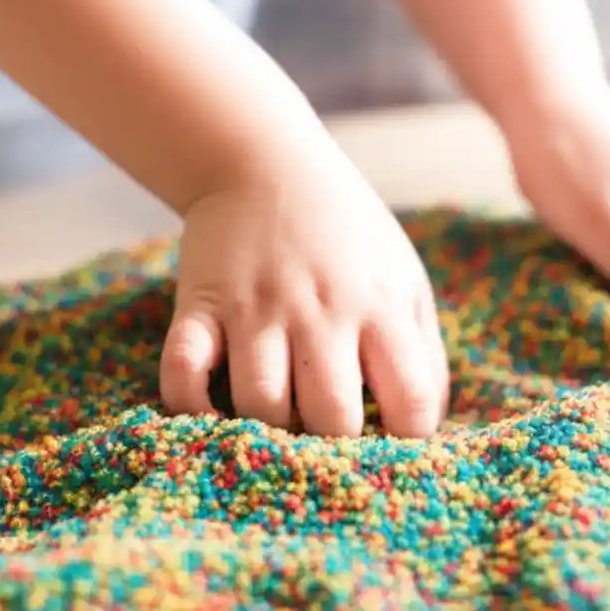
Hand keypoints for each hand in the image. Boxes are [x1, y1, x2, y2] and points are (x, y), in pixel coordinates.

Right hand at [159, 143, 448, 437]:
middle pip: (331, 417)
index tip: (392, 447)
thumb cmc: (348, 237)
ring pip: (260, 405)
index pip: (411, 401)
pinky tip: (210, 413)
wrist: (263, 163)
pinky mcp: (200, 305)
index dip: (408, 442)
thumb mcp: (404, 279)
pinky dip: (190, 405)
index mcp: (380, 309)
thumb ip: (422, 353)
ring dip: (266, 432)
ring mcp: (256, 309)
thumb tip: (426, 427)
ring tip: (276, 427)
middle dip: (331, 447)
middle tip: (324, 443)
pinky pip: (184, 372)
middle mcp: (321, 312)